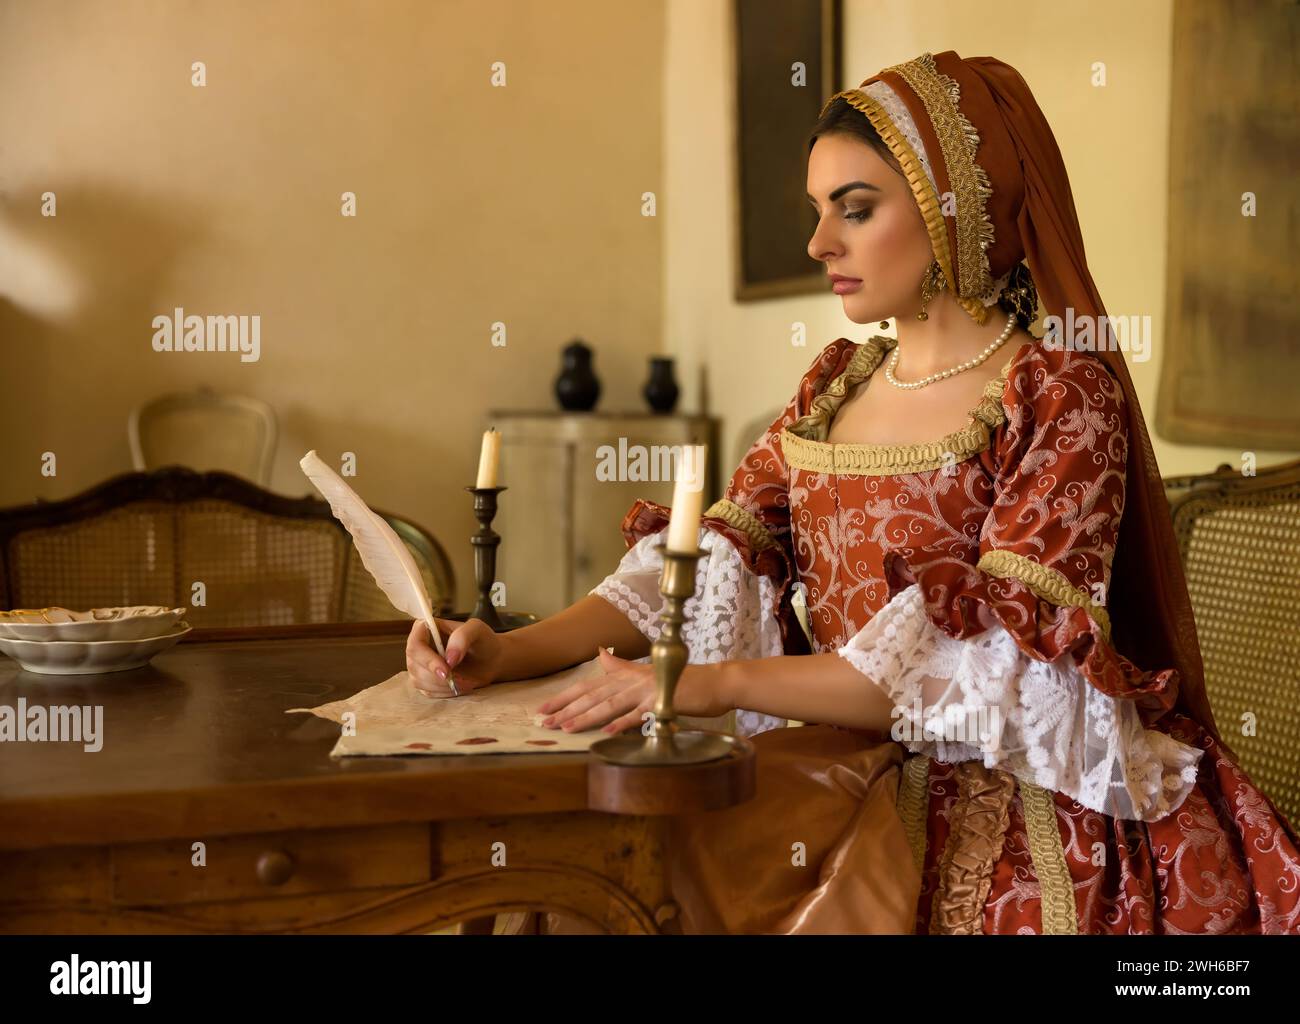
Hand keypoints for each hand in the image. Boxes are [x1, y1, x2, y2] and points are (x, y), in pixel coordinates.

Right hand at [405, 618, 504, 698]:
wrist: (491, 660)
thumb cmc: (483, 640)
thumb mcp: (477, 629)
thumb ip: (462, 637)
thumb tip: (448, 658)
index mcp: (426, 629)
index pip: (414, 644)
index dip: (427, 659)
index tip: (447, 669)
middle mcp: (419, 647)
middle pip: (414, 665)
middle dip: (438, 677)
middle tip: (462, 679)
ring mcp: (420, 665)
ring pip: (419, 681)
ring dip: (443, 686)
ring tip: (465, 681)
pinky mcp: (425, 682)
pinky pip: (427, 692)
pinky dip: (445, 692)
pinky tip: (460, 686)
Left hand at [536, 647, 732, 733]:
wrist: (715, 682)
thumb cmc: (681, 681)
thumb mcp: (647, 673)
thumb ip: (622, 666)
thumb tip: (600, 654)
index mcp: (627, 675)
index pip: (589, 686)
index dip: (565, 696)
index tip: (543, 708)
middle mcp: (632, 680)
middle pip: (593, 694)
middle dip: (567, 708)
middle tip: (544, 722)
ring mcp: (646, 690)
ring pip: (609, 704)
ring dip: (586, 717)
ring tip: (565, 727)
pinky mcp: (661, 702)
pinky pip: (638, 714)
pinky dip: (621, 723)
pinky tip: (605, 732)